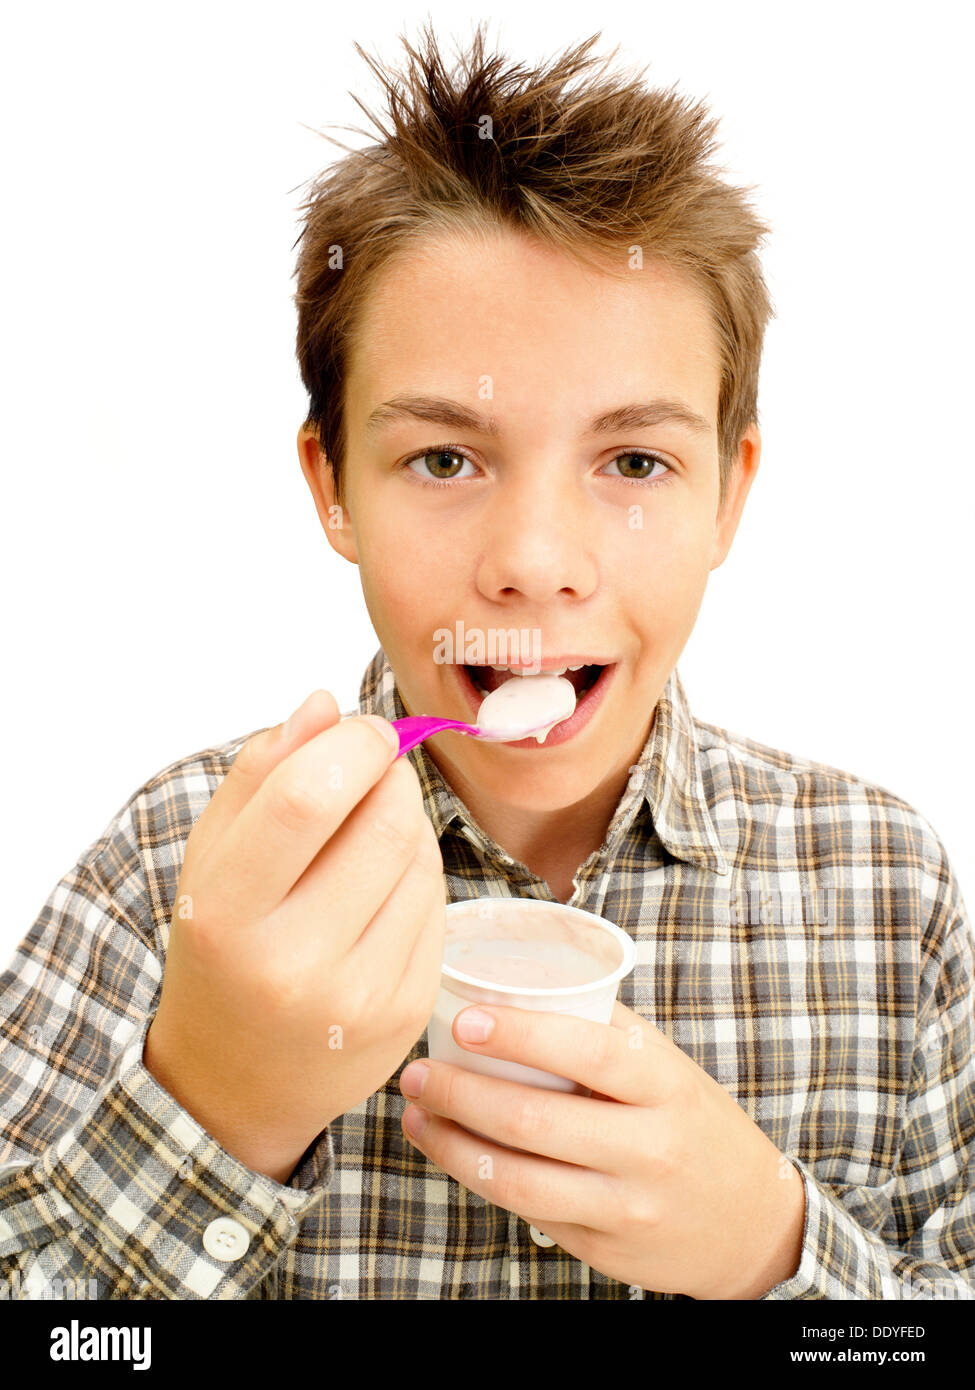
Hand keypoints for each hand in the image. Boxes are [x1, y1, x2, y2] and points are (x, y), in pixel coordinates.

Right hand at [144, 690, 446, 1182]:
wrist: (236, 1080)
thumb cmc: (222, 948)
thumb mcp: (212, 859)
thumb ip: (259, 772)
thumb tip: (326, 703)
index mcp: (227, 915)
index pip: (305, 799)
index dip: (351, 744)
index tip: (363, 730)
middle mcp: (293, 965)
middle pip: (384, 822)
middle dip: (390, 775)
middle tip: (373, 772)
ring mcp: (359, 997)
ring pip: (421, 857)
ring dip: (405, 823)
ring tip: (365, 840)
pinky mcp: (408, 1011)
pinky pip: (438, 903)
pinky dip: (418, 875)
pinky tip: (381, 891)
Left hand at [398, 1000, 804, 1298]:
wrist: (752, 1223)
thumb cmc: (693, 1123)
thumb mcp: (668, 1070)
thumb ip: (605, 1034)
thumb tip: (517, 987)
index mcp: (666, 1085)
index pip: (587, 1051)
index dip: (520, 1034)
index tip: (465, 1019)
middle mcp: (650, 1148)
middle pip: (537, 1121)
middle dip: (461, 1093)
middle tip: (417, 1070)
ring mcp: (627, 1206)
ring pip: (520, 1179)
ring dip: (453, 1144)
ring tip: (416, 1113)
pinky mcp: (605, 1248)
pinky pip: (528, 1211)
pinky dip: (479, 1178)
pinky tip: (451, 1150)